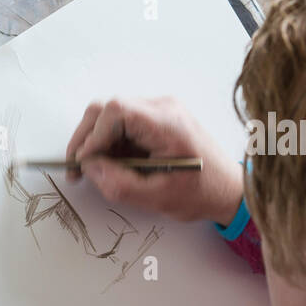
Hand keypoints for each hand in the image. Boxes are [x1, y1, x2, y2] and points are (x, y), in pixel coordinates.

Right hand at [63, 97, 243, 225]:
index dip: (91, 137)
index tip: (83, 164)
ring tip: (95, 169)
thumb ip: (118, 183)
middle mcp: (163, 108)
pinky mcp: (157, 119)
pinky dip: (108, 141)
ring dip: (95, 141)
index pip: (115, 112)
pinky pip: (122, 122)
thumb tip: (88, 167)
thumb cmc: (200, 194)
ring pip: (110, 114)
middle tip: (77, 168)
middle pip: (107, 108)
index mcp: (167, 123)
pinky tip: (111, 163)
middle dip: (86, 138)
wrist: (228, 189)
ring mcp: (160, 110)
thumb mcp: (156, 197)